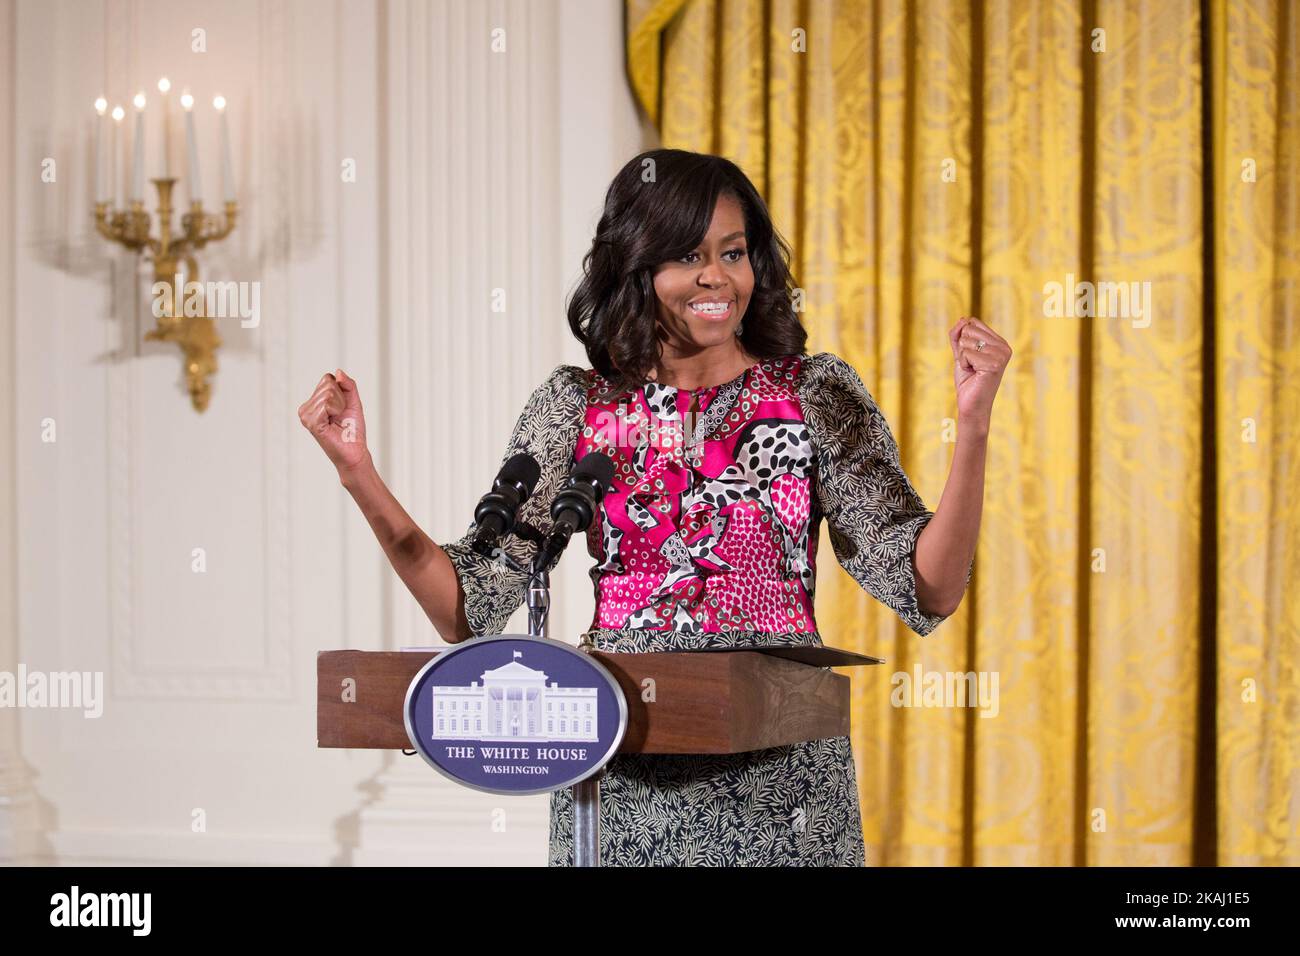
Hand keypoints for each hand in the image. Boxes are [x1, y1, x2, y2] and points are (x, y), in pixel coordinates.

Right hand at [297, 369, 371, 476]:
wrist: (355, 451)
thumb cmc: (353, 430)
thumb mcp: (353, 401)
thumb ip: (348, 385)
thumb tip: (338, 372)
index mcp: (313, 402)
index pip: (328, 379)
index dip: (342, 392)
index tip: (342, 409)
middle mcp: (306, 408)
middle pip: (328, 384)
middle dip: (342, 399)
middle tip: (341, 416)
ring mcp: (306, 415)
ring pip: (328, 393)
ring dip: (340, 406)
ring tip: (337, 421)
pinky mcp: (311, 423)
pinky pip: (327, 404)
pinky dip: (336, 411)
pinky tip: (334, 424)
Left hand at [948, 316, 1010, 430]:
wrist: (971, 405)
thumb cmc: (968, 381)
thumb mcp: (961, 354)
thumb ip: (959, 336)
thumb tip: (963, 319)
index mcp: (999, 342)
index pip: (973, 323)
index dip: (963, 340)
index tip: (971, 357)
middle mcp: (1004, 347)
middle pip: (969, 330)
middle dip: (962, 349)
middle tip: (972, 366)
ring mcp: (1001, 355)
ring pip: (966, 341)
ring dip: (963, 358)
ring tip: (973, 371)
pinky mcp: (994, 364)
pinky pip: (966, 353)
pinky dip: (964, 364)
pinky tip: (974, 374)